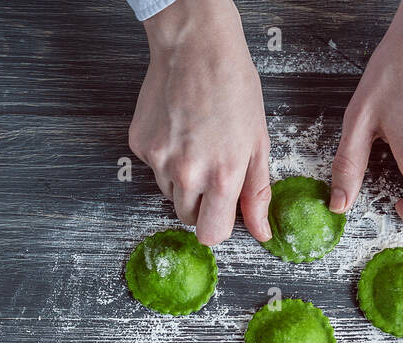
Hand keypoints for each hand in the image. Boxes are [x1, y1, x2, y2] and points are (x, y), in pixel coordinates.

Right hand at [130, 0, 271, 245]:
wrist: (196, 47)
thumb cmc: (233, 87)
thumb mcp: (258, 142)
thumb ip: (257, 193)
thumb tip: (261, 233)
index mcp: (222, 176)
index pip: (212, 234)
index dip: (219, 224)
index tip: (222, 210)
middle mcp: (187, 174)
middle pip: (188, 218)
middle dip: (200, 203)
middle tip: (211, 168)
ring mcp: (159, 161)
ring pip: (169, 193)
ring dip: (182, 180)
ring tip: (196, 143)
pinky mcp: (140, 146)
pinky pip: (153, 169)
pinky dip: (165, 157)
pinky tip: (178, 130)